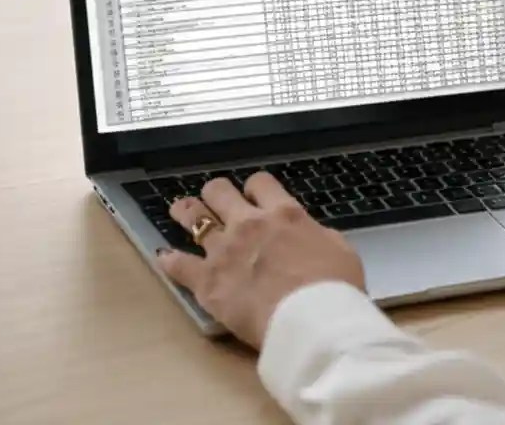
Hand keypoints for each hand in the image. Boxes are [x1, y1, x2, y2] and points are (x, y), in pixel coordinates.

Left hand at [157, 172, 365, 348]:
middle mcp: (249, 224)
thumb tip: (308, 235)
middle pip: (219, 191)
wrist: (311, 321)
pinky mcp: (207, 281)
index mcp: (284, 214)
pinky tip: (165, 258)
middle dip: (216, 195)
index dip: (255, 189)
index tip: (254, 197)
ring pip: (193, 217)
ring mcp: (223, 251)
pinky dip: (170, 261)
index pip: (260, 183)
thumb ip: (315, 235)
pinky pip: (178, 264)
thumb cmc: (334, 289)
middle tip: (215, 203)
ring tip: (181, 212)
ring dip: (187, 213)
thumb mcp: (339, 249)